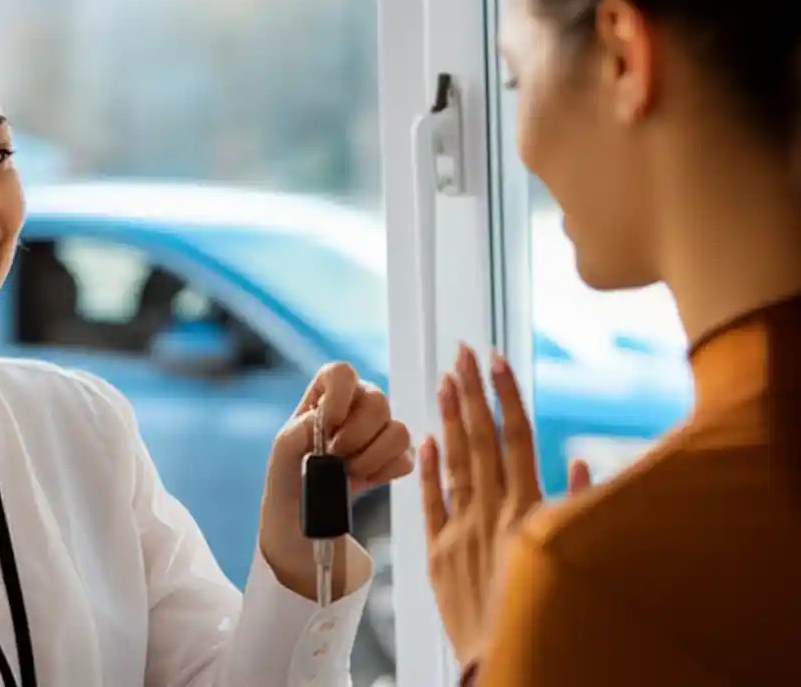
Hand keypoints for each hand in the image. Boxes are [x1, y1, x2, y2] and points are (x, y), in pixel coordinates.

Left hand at [260, 362, 414, 598]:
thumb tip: (318, 420)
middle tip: (335, 457)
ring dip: (371, 458)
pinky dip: (385, 473)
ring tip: (348, 472)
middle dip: (355, 437)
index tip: (329, 425)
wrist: (303, 519)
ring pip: (399, 430)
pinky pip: (407, 457)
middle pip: (379, 400)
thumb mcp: (280, 457)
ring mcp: (381, 429)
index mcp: (326, 393)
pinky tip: (366, 481)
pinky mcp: (398, 456)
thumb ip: (293, 435)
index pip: (342, 372)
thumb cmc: (289, 479)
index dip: (340, 397)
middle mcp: (358, 403)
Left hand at [420, 345, 590, 665]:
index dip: (505, 395)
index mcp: (530, 510)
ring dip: (449, 417)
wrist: (511, 664)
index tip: (495, 360)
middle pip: (481, 439)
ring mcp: (461, 530)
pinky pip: (430, 502)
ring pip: (454, 461)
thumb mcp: (575, 556)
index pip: (516, 437)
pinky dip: (428, 469)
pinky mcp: (437, 553)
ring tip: (443, 379)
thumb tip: (583, 461)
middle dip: (472, 392)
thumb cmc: (552, 614)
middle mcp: (493, 512)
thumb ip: (578, 507)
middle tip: (460, 352)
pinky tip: (423, 438)